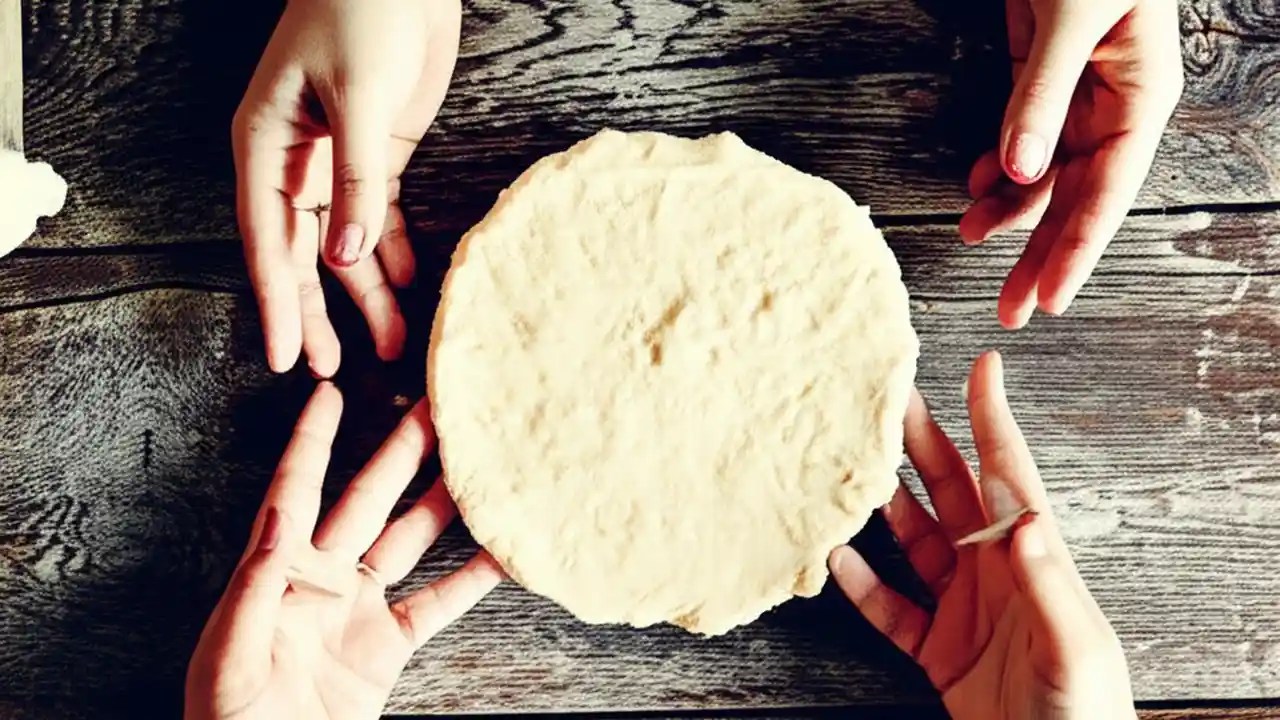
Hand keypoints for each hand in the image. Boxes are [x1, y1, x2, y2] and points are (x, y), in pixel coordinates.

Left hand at [186, 384, 502, 719]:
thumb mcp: (227, 658)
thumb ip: (252, 589)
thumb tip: (276, 519)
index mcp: (276, 574)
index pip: (295, 492)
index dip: (311, 442)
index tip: (328, 394)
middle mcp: (320, 580)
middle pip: (366, 500)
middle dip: (399, 452)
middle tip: (434, 410)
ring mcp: (357, 610)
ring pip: (408, 540)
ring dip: (443, 502)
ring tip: (476, 465)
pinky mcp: (386, 646)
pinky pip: (437, 603)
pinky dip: (472, 578)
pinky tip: (500, 552)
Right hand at [233, 0, 461, 375]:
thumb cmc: (362, 15)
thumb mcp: (356, 97)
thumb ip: (354, 178)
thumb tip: (346, 256)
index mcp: (266, 146)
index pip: (266, 239)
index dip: (276, 302)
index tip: (283, 356)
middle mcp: (295, 161)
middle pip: (302, 254)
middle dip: (316, 312)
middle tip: (330, 368)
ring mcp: (336, 160)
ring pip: (345, 244)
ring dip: (366, 294)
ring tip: (389, 344)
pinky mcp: (377, 154)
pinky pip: (380, 216)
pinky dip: (392, 254)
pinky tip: (406, 289)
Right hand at [830, 352, 1134, 719]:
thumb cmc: (1084, 713)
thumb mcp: (1075, 646)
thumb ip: (1047, 582)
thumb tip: (1022, 517)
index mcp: (1031, 558)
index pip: (1008, 473)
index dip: (992, 418)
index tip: (981, 367)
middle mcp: (993, 570)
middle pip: (949, 491)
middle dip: (919, 441)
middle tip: (886, 399)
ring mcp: (961, 607)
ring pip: (913, 539)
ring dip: (881, 505)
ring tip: (845, 470)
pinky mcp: (935, 648)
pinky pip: (890, 606)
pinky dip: (862, 583)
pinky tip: (836, 560)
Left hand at [960, 0, 1182, 328]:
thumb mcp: (1071, 16)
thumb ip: (1042, 94)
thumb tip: (1020, 170)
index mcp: (1139, 97)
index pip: (1107, 193)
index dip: (1076, 251)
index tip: (1049, 300)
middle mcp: (1114, 105)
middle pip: (1076, 198)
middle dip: (1040, 253)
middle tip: (1009, 310)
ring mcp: (1077, 95)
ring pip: (1045, 174)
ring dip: (1009, 210)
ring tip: (969, 237)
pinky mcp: (1043, 79)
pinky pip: (1023, 139)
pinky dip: (996, 166)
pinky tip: (972, 188)